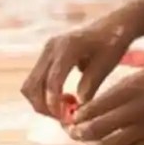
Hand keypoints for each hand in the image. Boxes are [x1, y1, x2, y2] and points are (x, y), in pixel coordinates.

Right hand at [21, 19, 135, 118]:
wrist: (111, 25)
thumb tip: (78, 105)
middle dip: (43, 106)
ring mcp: (46, 51)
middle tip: (63, 118)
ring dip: (41, 102)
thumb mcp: (107, 63)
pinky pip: (35, 81)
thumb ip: (91, 83)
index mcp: (68, 46)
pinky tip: (63, 101)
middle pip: (32, 85)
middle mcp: (51, 47)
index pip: (52, 79)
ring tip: (63, 111)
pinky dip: (43, 95)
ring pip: (30, 85)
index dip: (54, 102)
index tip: (64, 118)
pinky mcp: (46, 57)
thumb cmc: (113, 43)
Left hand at [71, 47, 143, 144]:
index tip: (73, 115)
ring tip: (89, 144)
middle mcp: (137, 109)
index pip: (95, 106)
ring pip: (113, 144)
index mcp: (133, 86)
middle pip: (97, 128)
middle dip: (81, 132)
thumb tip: (141, 65)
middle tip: (73, 133)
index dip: (80, 114)